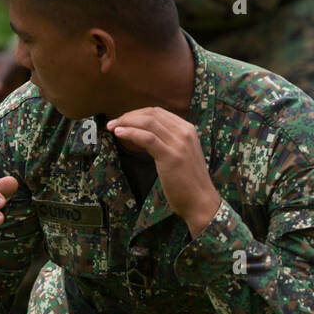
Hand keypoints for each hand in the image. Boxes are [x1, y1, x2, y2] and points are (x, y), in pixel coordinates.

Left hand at [106, 106, 221, 236]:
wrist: (201, 201)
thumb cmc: (188, 183)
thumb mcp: (181, 155)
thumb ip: (169, 143)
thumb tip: (146, 136)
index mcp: (187, 129)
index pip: (158, 112)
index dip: (138, 114)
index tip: (123, 120)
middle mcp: (184, 132)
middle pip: (152, 114)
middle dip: (129, 116)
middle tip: (113, 123)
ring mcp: (178, 143)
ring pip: (148, 123)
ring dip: (126, 122)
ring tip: (112, 127)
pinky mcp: (170, 156)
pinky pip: (147, 138)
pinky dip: (130, 133)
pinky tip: (119, 133)